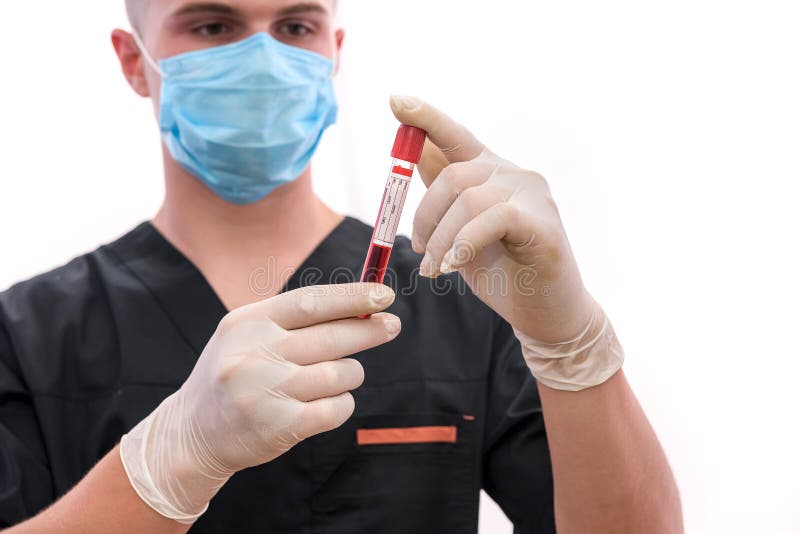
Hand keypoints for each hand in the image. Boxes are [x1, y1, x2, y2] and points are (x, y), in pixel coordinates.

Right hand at [120, 283, 399, 522]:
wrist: (192, 433)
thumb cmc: (235, 374)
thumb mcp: (248, 335)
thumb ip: (296, 320)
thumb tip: (362, 306)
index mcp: (248, 323)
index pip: (310, 302)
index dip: (352, 296)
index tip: (384, 294)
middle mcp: (254, 354)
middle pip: (331, 337)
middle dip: (369, 329)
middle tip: (391, 325)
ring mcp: (266, 391)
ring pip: (339, 374)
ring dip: (350, 374)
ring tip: (337, 376)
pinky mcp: (279, 426)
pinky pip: (336, 408)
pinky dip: (342, 404)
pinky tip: (330, 403)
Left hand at [390, 96, 594, 342]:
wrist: (544, 312)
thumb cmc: (501, 272)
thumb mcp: (459, 231)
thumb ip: (443, 193)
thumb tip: (414, 152)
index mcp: (492, 173)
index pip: (456, 135)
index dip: (426, 117)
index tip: (395, 101)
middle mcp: (514, 174)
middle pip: (453, 174)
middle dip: (425, 216)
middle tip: (419, 253)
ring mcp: (533, 195)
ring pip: (468, 199)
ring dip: (441, 239)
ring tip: (434, 269)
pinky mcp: (543, 223)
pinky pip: (493, 218)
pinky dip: (464, 243)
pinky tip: (454, 266)